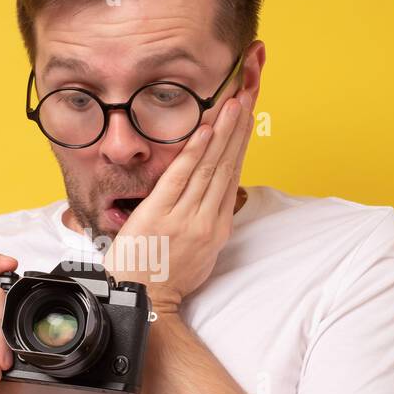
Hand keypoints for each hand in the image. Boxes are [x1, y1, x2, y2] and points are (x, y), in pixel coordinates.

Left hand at [103, 90, 254, 314]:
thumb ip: (207, 222)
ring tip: (235, 102)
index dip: (242, 141)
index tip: (248, 115)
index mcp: (217, 226)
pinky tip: (206, 129)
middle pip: (228, 163)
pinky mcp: (162, 215)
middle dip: (240, 126)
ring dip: (224, 130)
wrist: (144, 299)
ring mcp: (186, 216)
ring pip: (211, 166)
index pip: (233, 174)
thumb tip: (213, 198)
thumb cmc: (167, 278)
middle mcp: (207, 218)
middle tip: (249, 94)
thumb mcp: (200, 253)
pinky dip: (195, 151)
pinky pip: (182, 177)